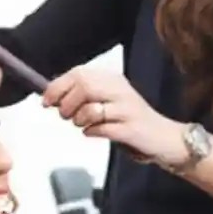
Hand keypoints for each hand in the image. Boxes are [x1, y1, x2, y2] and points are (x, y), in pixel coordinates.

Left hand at [43, 68, 187, 166]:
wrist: (166, 139)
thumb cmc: (132, 122)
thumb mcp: (109, 102)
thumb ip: (85, 97)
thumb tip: (54, 98)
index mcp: (113, 80)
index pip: (79, 74)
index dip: (57, 87)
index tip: (47, 101)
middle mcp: (120, 90)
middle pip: (83, 87)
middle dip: (67, 103)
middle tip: (65, 116)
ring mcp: (127, 110)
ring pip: (91, 109)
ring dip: (79, 120)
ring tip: (83, 125)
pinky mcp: (130, 129)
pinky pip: (102, 129)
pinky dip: (92, 132)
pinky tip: (95, 133)